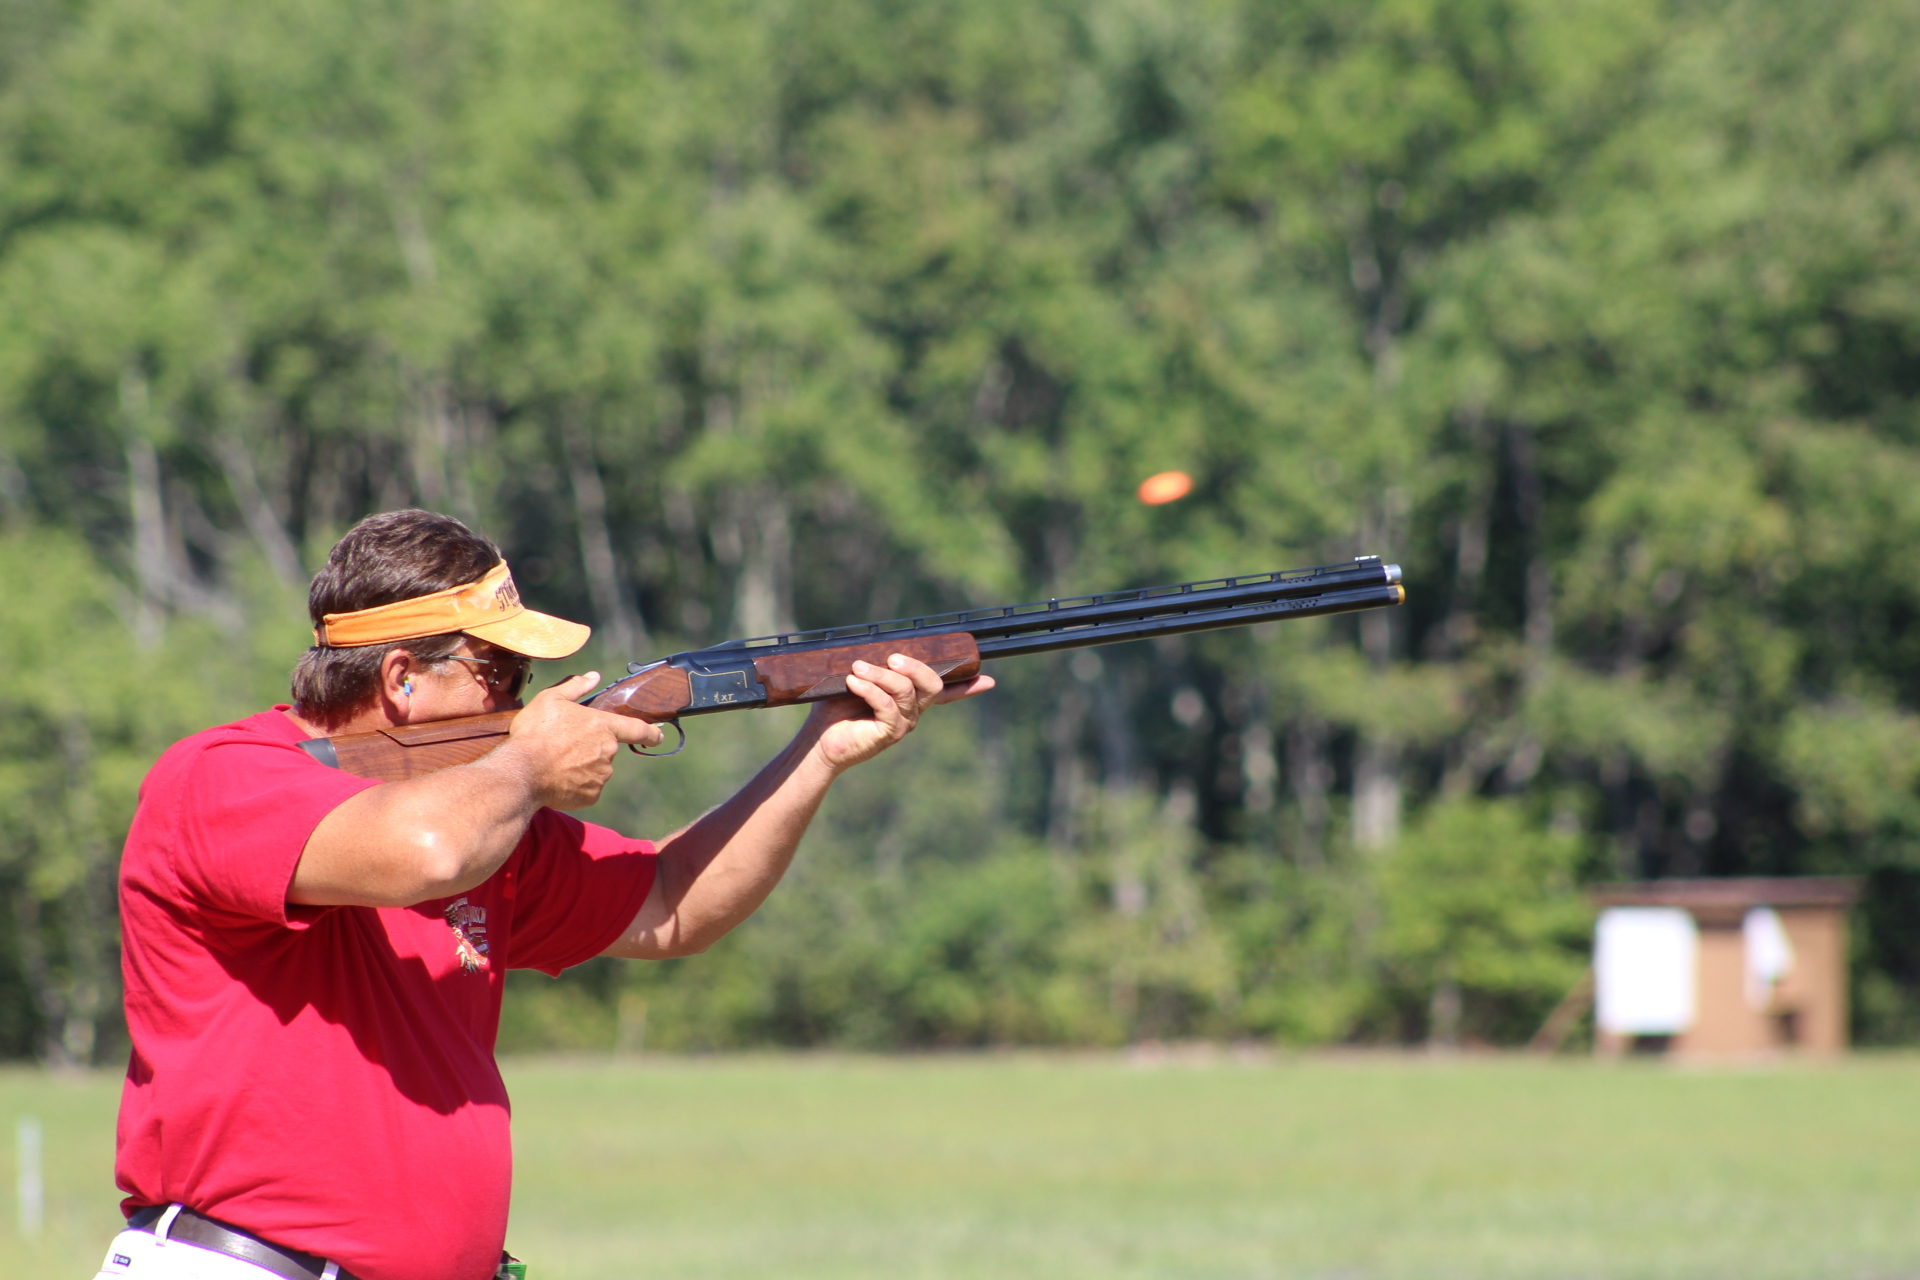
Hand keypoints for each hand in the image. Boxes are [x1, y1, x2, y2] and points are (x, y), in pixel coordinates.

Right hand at [503, 672, 662, 808]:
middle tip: (564, 746)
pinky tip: (556, 778)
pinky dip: (575, 785)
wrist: (522, 771)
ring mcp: (601, 775)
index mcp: (603, 726)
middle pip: (606, 750)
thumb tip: (594, 676)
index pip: (638, 728)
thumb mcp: (551, 699)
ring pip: (596, 770)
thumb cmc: (536, 733)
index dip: (651, 732)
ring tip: (555, 762)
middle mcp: (608, 752)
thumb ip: (576, 687)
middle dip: (590, 749)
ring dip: (582, 766)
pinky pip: (587, 788)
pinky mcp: (591, 795)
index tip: (658, 736)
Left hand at [803, 654, 994, 773]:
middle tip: (892, 657)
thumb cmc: (837, 706)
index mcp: (910, 698)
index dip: (967, 687)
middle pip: (932, 684)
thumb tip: (877, 645)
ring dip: (881, 675)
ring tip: (857, 669)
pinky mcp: (890, 733)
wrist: (819, 740)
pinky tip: (853, 682)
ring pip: (906, 691)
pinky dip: (870, 689)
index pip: (945, 692)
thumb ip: (875, 664)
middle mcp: (913, 711)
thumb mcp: (858, 679)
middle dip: (915, 666)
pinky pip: (887, 705)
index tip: (987, 680)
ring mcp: (904, 723)